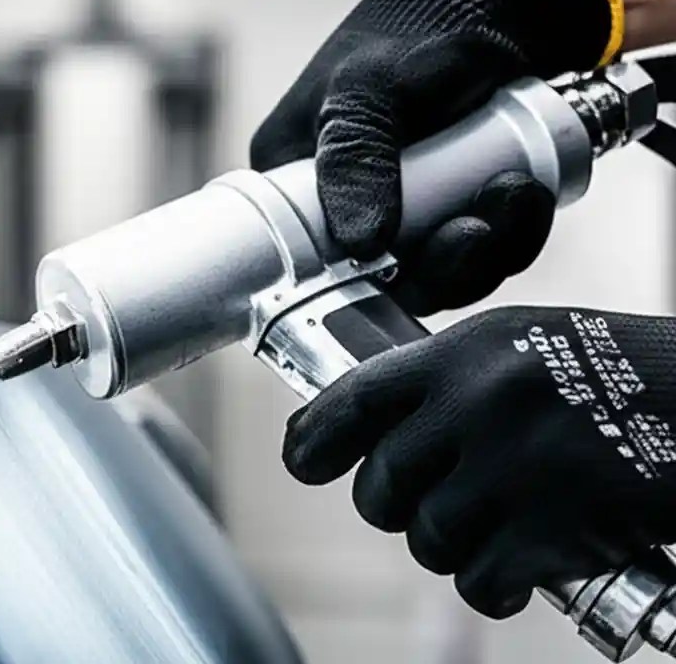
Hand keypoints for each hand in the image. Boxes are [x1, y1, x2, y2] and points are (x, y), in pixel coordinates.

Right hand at [250, 0, 622, 314]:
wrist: (494, 9)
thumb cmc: (410, 33)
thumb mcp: (365, 91)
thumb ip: (355, 160)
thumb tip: (359, 242)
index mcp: (293, 185)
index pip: (306, 265)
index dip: (355, 283)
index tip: (398, 269)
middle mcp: (345, 209)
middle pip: (383, 282)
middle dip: (440, 263)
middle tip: (474, 227)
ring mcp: (405, 217)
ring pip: (441, 272)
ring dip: (488, 248)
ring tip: (513, 192)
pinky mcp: (456, 216)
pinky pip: (485, 254)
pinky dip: (513, 234)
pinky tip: (525, 194)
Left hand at [284, 306, 675, 618]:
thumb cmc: (628, 379)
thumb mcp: (526, 347)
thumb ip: (453, 380)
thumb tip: (382, 428)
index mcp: (467, 353)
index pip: (357, 398)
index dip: (315, 438)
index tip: (304, 462)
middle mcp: (479, 404)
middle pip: (382, 485)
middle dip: (397, 507)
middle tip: (437, 504)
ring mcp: (514, 468)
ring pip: (428, 539)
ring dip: (452, 548)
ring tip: (497, 529)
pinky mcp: (552, 531)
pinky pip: (480, 581)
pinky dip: (494, 587)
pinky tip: (521, 573)